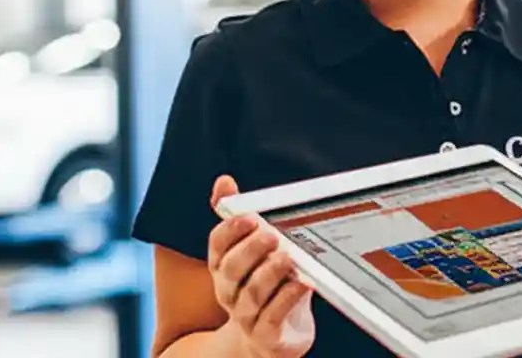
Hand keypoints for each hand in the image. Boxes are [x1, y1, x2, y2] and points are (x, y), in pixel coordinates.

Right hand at [207, 175, 315, 357]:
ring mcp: (246, 316)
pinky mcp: (266, 336)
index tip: (249, 216)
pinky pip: (272, 318)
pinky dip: (287, 300)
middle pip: (231, 269)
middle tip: (271, 235)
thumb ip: (238, 218)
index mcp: (224, 267)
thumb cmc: (265, 286)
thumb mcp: (253, 252)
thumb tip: (224, 182)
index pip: (217, 246)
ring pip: (252, 294)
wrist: (269, 339)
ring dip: (270, 273)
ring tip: (289, 258)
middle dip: (250, 250)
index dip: (230, 231)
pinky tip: (303, 284)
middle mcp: (229, 291)